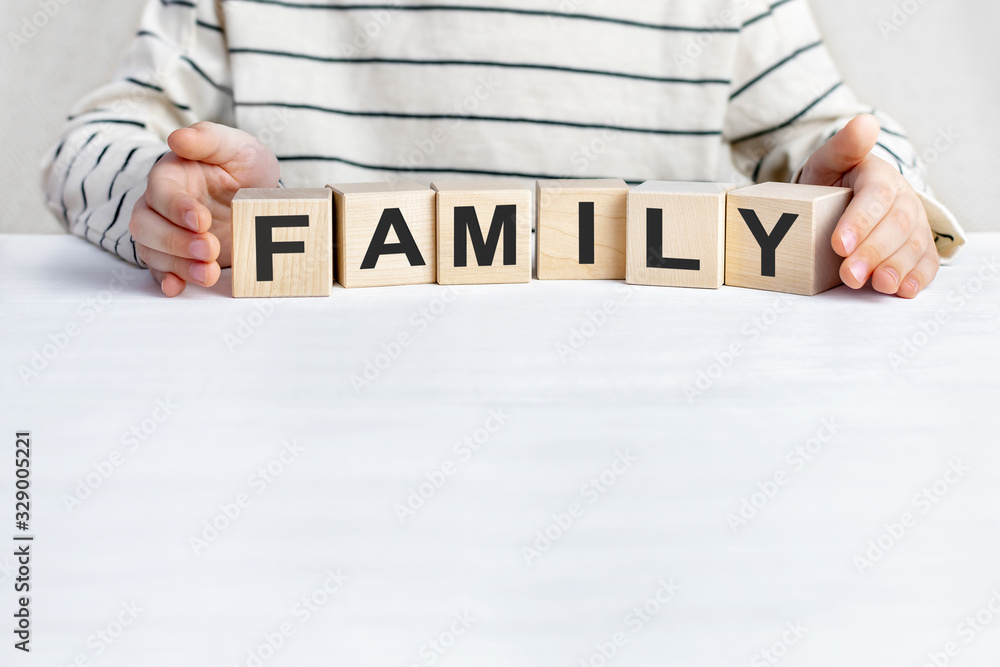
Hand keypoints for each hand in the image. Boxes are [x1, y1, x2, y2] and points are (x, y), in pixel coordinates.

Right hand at [128, 121, 279, 296]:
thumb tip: (178, 138)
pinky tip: (176, 288)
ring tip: (209, 274)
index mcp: (170, 175)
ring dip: (178, 265)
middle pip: (145, 226)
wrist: (258, 197)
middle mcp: (160, 205)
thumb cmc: (243, 168)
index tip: (200, 220)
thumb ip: (210, 140)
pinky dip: (166, 280)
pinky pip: (160, 270)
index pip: (161, 192)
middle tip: (210, 249)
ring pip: (152, 251)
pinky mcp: (178, 257)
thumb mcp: (236, 148)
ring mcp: (167, 233)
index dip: (176, 208)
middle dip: (176, 242)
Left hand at [798, 114, 938, 298]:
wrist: (839, 197)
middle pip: (896, 226)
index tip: (839, 244)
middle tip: (850, 274)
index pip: (876, 197)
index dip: (861, 221)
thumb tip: (865, 122)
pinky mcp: (917, 247)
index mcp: (880, 176)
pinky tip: (904, 290)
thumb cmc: (832, 181)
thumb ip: (843, 146)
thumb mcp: (828, 161)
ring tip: (877, 285)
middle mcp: (903, 200)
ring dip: (896, 268)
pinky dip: (917, 278)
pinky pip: (926, 263)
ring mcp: (913, 224)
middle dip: (874, 252)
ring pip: (913, 246)